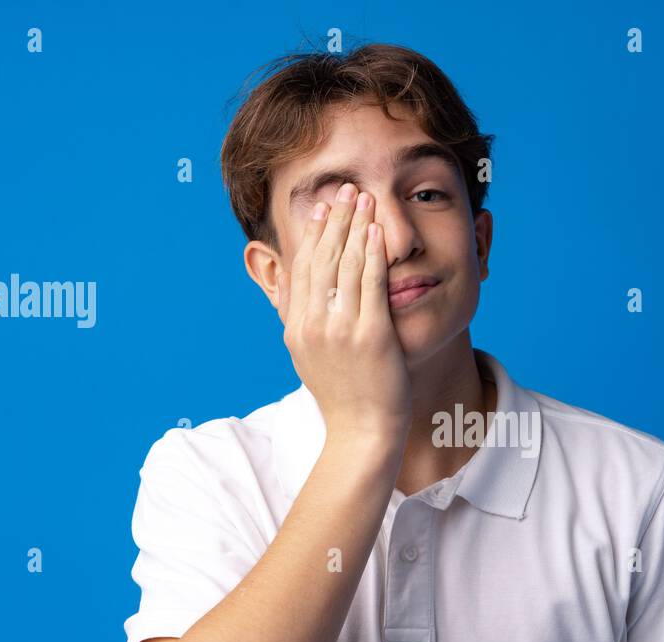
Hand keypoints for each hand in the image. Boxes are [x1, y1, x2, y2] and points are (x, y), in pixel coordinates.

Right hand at [279, 183, 411, 445]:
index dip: (314, 234)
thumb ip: (298, 317)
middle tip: (345, 189)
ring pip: (346, 266)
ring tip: (363, 199)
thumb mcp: (308, 355)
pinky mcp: (370, 336)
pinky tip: (377, 231)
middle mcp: (313, 325)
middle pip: (322, 259)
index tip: (322, 207)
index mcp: (297, 328)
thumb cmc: (342, 395)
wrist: (362, 431)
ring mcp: (341, 330)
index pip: (304, 268)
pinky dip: (373, 254)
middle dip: (335, 220)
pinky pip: (370, 285)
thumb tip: (286, 281)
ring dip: (355, 226)